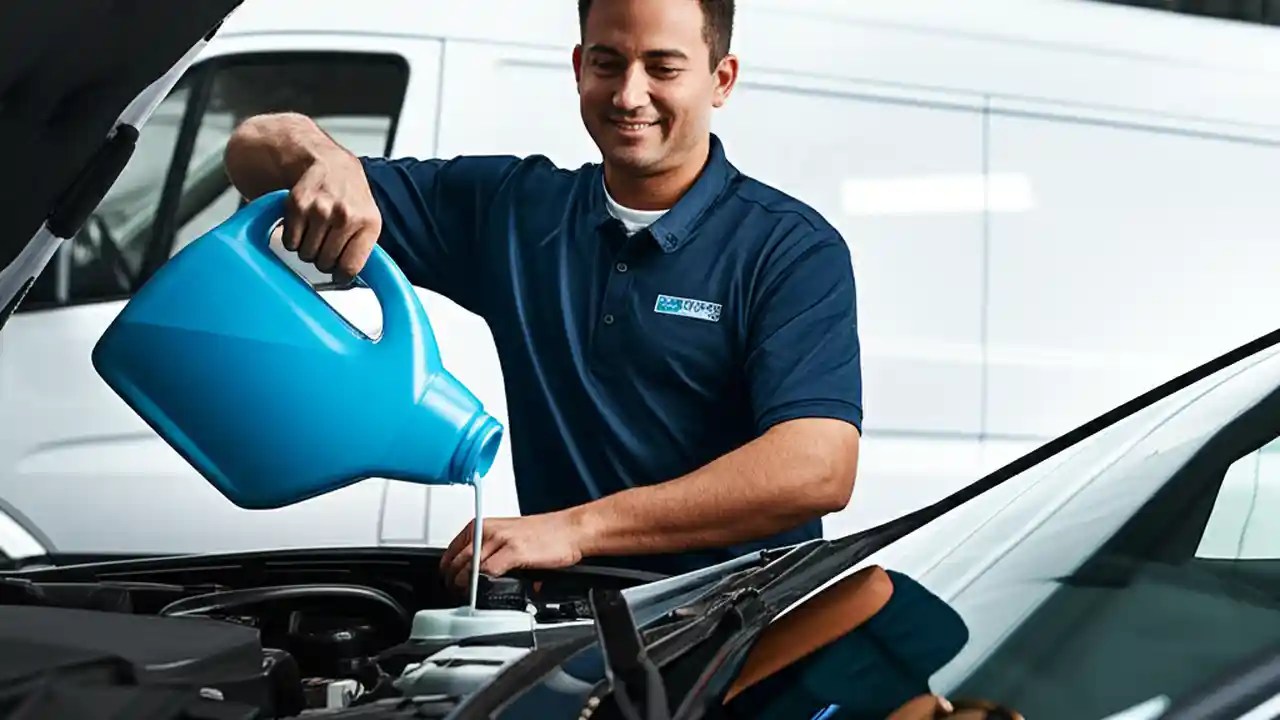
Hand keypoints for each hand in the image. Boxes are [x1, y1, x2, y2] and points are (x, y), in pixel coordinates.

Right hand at [282, 150, 381, 281]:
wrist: (331, 165)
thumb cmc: (351, 196)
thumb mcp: (369, 221)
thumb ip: (363, 250)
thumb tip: (352, 282)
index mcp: (368, 224)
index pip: (350, 268)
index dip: (341, 275)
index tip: (338, 273)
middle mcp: (345, 216)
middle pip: (324, 264)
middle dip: (323, 259)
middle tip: (326, 243)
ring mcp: (320, 210)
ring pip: (305, 254)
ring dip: (307, 249)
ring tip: (316, 231)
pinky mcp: (297, 204)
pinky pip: (289, 242)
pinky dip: (293, 238)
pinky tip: (303, 224)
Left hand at [439, 513, 586, 591]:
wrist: (571, 529)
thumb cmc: (547, 533)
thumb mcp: (510, 537)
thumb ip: (493, 552)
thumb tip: (481, 574)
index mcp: (485, 524)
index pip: (453, 548)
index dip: (446, 568)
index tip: (448, 580)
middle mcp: (489, 529)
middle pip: (457, 559)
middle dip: (451, 580)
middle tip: (454, 592)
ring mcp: (500, 540)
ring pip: (468, 566)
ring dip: (463, 585)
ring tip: (465, 595)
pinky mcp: (513, 552)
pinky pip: (487, 571)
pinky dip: (481, 584)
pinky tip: (482, 591)